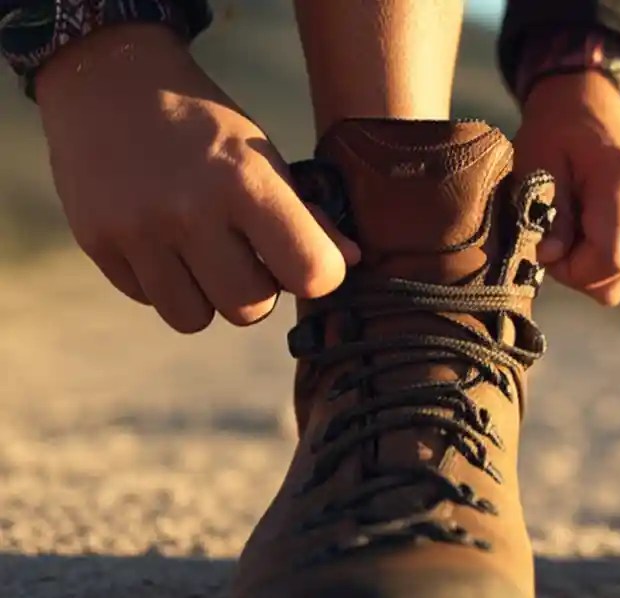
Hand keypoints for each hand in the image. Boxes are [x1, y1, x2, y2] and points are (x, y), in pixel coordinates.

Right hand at [36, 24, 358, 332]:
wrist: (111, 85)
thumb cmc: (208, 130)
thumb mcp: (265, 156)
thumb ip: (308, 215)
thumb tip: (350, 262)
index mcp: (245, 181)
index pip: (310, 272)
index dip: (318, 274)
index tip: (308, 258)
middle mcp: (189, 210)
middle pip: (249, 310)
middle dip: (256, 290)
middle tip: (247, 252)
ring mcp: (137, 231)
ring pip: (194, 318)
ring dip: (206, 295)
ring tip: (203, 251)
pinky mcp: (97, 243)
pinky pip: (149, 300)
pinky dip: (163, 281)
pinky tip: (164, 239)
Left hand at [514, 72, 619, 307]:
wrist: (594, 110)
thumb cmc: (558, 135)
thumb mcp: (538, 164)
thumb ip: (546, 213)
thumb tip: (550, 256)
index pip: (611, 261)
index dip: (571, 269)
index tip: (550, 248)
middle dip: (582, 276)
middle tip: (562, 244)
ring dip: (601, 280)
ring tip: (583, 244)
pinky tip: (603, 248)